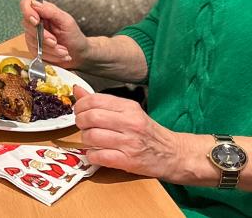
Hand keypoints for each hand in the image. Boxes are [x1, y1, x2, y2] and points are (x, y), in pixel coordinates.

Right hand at [19, 0, 88, 68]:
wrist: (79, 54)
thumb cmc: (74, 36)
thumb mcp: (66, 21)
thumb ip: (51, 11)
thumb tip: (34, 3)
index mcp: (43, 11)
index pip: (26, 4)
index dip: (28, 12)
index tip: (36, 21)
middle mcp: (35, 22)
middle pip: (27, 25)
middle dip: (43, 36)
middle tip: (56, 42)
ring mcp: (33, 35)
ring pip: (32, 41)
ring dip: (50, 49)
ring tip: (63, 51)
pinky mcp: (34, 48)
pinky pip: (35, 52)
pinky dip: (50, 55)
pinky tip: (60, 55)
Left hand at [74, 86, 190, 180]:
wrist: (174, 154)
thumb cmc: (148, 132)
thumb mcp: (129, 111)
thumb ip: (103, 102)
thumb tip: (77, 90)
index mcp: (129, 107)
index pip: (95, 100)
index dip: (80, 105)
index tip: (79, 111)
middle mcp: (130, 123)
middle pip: (91, 117)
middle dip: (80, 122)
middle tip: (83, 126)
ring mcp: (130, 143)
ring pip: (92, 137)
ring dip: (85, 139)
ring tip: (90, 140)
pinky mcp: (128, 161)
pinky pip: (99, 156)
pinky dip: (92, 155)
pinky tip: (96, 154)